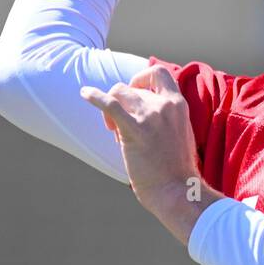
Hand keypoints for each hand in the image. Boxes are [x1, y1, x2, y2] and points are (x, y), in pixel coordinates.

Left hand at [80, 65, 221, 243]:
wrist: (177, 191)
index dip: (141, 78)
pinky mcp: (135, 130)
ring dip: (111, 107)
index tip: (134, 93)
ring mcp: (151, 116)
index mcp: (178, 105)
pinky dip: (94, 96)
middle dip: (122, 102)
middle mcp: (166, 106)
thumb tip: (136, 112)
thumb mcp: (178, 134)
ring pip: (119, 93)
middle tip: (117, 125)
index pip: (159, 73)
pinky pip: (110, 104)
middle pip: (132, 88)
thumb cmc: (175, 170)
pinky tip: (84, 94)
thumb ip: (164, 118)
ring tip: (112, 129)